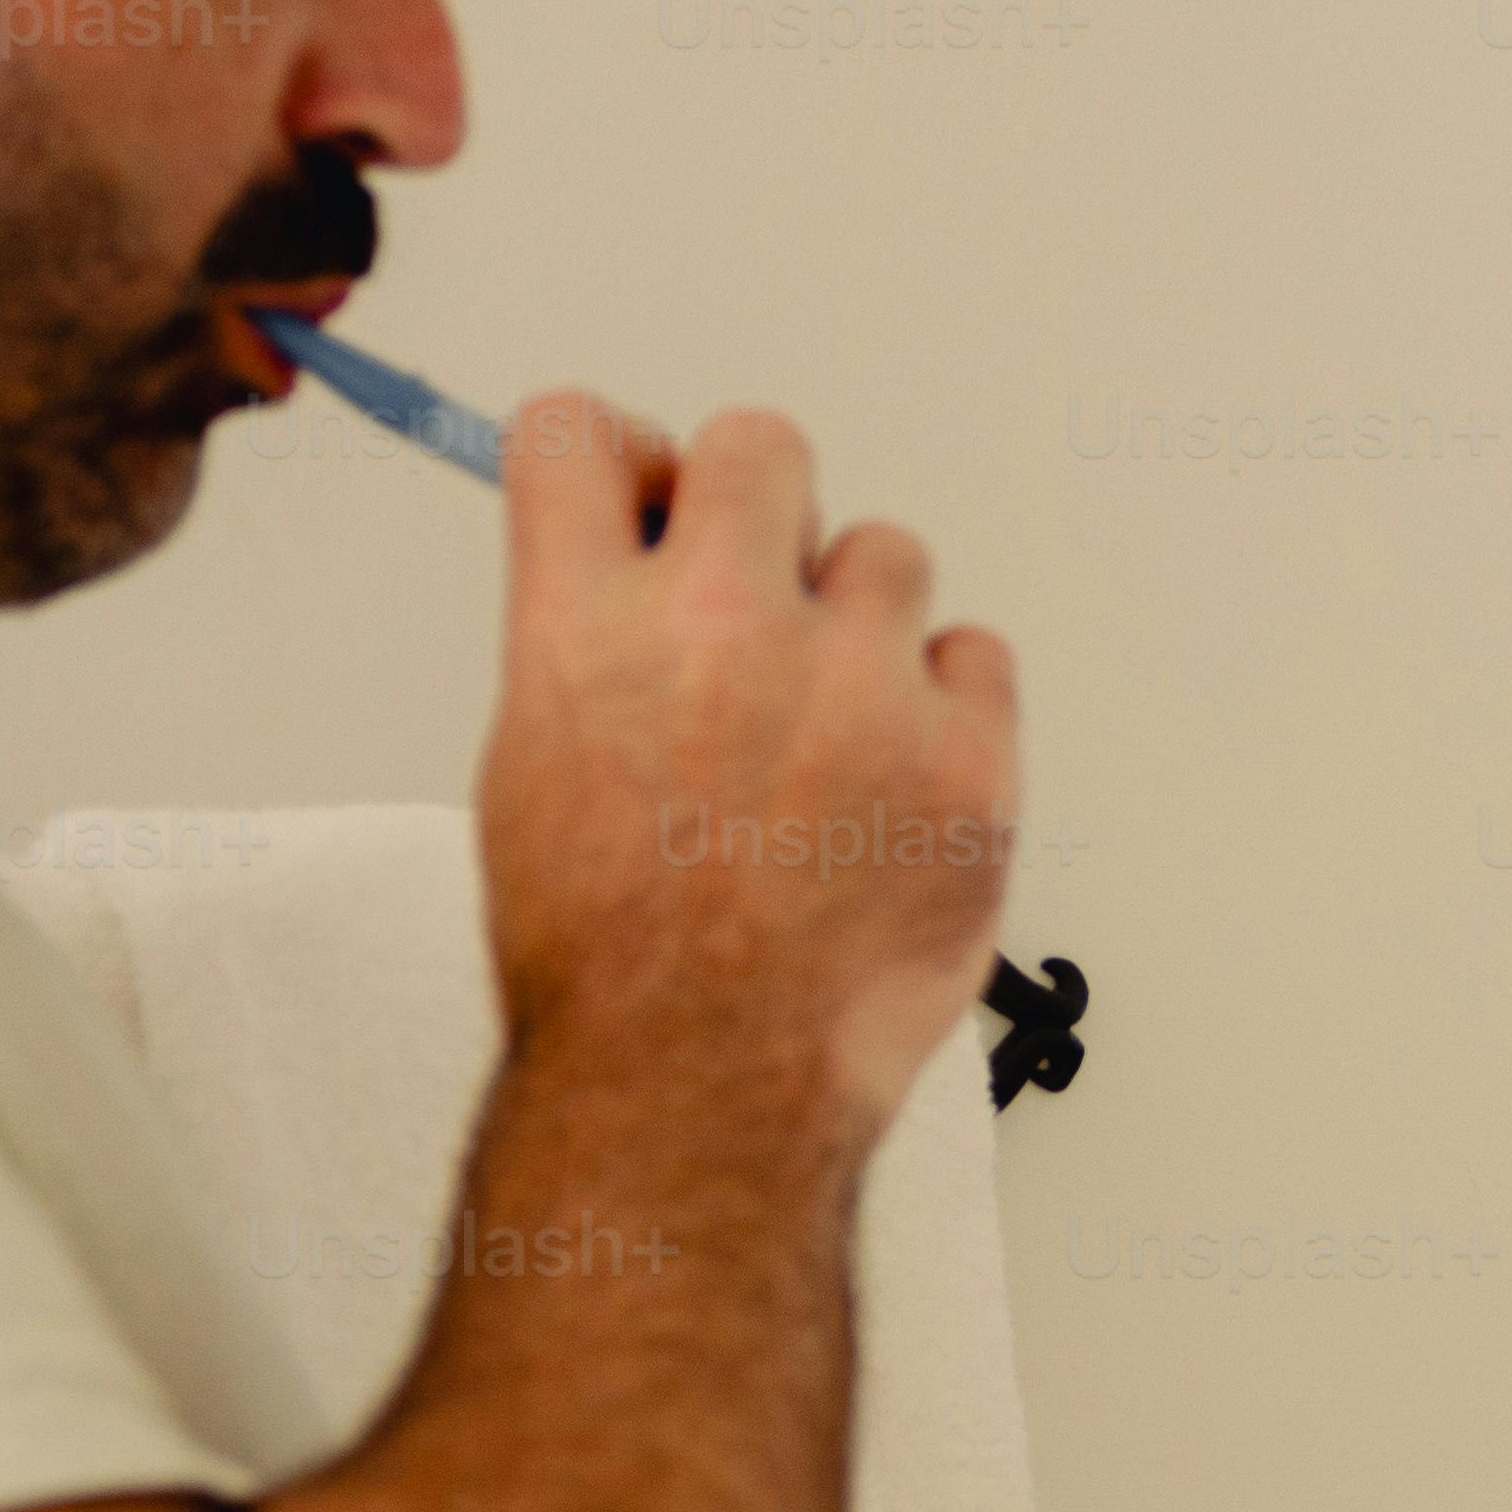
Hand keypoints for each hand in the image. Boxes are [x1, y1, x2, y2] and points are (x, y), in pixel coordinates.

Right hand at [477, 391, 1022, 1141]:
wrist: (703, 1079)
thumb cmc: (613, 953)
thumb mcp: (535, 763)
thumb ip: (590, 633)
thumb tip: (637, 544)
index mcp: (583, 628)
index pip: (580, 432)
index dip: (615, 454)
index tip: (640, 488)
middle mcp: (723, 630)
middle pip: (763, 446)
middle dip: (759, 507)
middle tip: (759, 601)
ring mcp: (857, 689)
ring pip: (887, 554)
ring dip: (861, 621)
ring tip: (827, 737)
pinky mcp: (968, 755)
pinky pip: (976, 653)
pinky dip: (946, 703)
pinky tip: (897, 784)